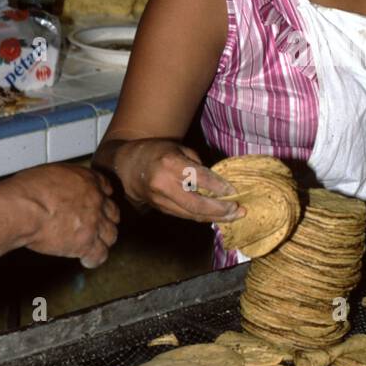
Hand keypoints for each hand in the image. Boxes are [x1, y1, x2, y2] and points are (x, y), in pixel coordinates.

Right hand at [12, 165, 120, 267]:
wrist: (23, 209)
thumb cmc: (28, 190)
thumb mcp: (50, 173)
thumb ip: (63, 180)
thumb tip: (58, 187)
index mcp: (88, 180)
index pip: (106, 188)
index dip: (102, 197)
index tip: (98, 203)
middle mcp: (96, 201)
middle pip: (113, 213)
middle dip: (106, 219)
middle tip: (97, 225)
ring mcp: (94, 223)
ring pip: (111, 235)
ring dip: (103, 240)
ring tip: (95, 244)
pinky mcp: (86, 244)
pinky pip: (99, 255)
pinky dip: (94, 259)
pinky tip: (87, 260)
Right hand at [111, 138, 245, 222]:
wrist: (127, 167)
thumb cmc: (157, 152)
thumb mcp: (178, 148)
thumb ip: (196, 164)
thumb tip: (218, 182)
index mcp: (169, 163)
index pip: (198, 177)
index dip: (218, 186)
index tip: (233, 190)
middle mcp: (163, 184)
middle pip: (196, 204)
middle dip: (220, 210)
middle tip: (238, 209)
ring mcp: (161, 200)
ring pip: (192, 214)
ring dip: (215, 217)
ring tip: (235, 215)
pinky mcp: (161, 209)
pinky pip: (187, 215)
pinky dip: (204, 216)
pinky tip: (219, 216)